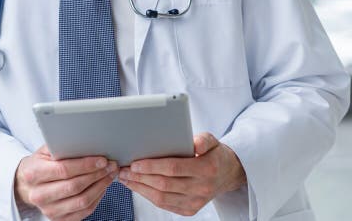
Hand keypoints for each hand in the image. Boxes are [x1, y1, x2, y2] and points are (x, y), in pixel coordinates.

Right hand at [14, 145, 118, 220]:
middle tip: (110, 165)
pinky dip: (97, 199)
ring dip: (100, 187)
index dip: (86, 165)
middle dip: (97, 175)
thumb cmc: (39, 164)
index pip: (64, 170)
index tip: (101, 160)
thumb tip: (87, 143)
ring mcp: (48, 210)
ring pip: (81, 201)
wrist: (26, 185)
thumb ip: (62, 147)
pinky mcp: (58, 219)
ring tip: (109, 175)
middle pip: (74, 186)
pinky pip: (83, 212)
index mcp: (34, 174)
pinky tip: (102, 187)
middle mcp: (39, 195)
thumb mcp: (45, 151)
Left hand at [118, 132, 245, 216]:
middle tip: (123, 170)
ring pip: (161, 198)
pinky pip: (165, 205)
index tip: (135, 163)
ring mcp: (195, 202)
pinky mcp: (190, 210)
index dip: (152, 166)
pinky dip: (148, 196)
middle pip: (164, 184)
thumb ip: (203, 140)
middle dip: (140, 177)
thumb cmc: (214, 154)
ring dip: (140, 188)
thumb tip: (195, 144)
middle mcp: (202, 188)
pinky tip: (138, 187)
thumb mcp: (212, 140)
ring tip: (126, 178)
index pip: (174, 168)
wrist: (227, 174)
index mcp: (207, 169)